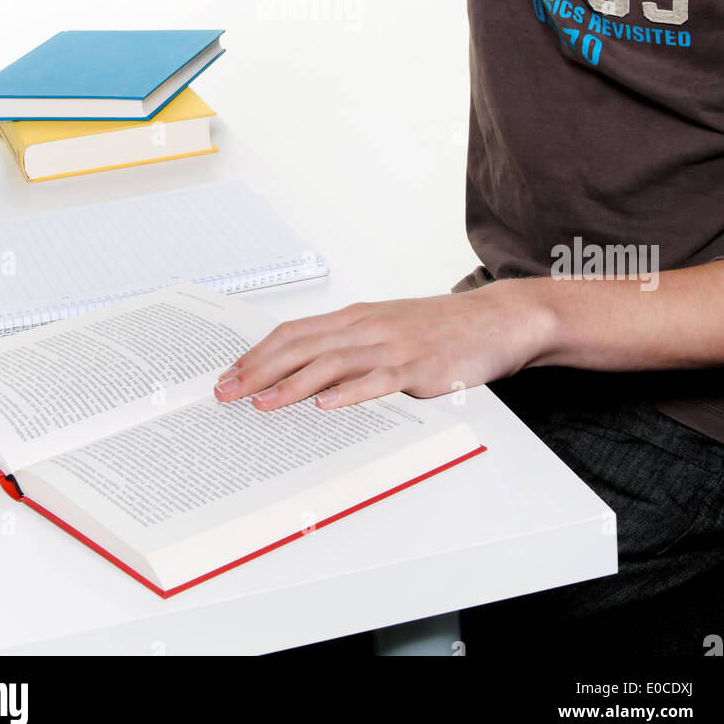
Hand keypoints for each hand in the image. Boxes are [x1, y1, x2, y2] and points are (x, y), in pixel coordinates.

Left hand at [213, 285, 556, 410]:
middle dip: (259, 370)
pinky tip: (327, 406)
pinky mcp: (418, 367)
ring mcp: (392, 345)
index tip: (230, 375)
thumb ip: (352, 347)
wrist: (496, 320)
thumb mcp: (389, 329)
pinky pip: (377, 381)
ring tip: (262, 404)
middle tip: (227, 393)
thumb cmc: (442, 330)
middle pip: (301, 345)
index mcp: (357, 317)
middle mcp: (368, 326)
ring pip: (332, 362)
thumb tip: (307, 376)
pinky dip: (349, 393)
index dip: (258, 353)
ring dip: (292, 384)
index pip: (294, 332)